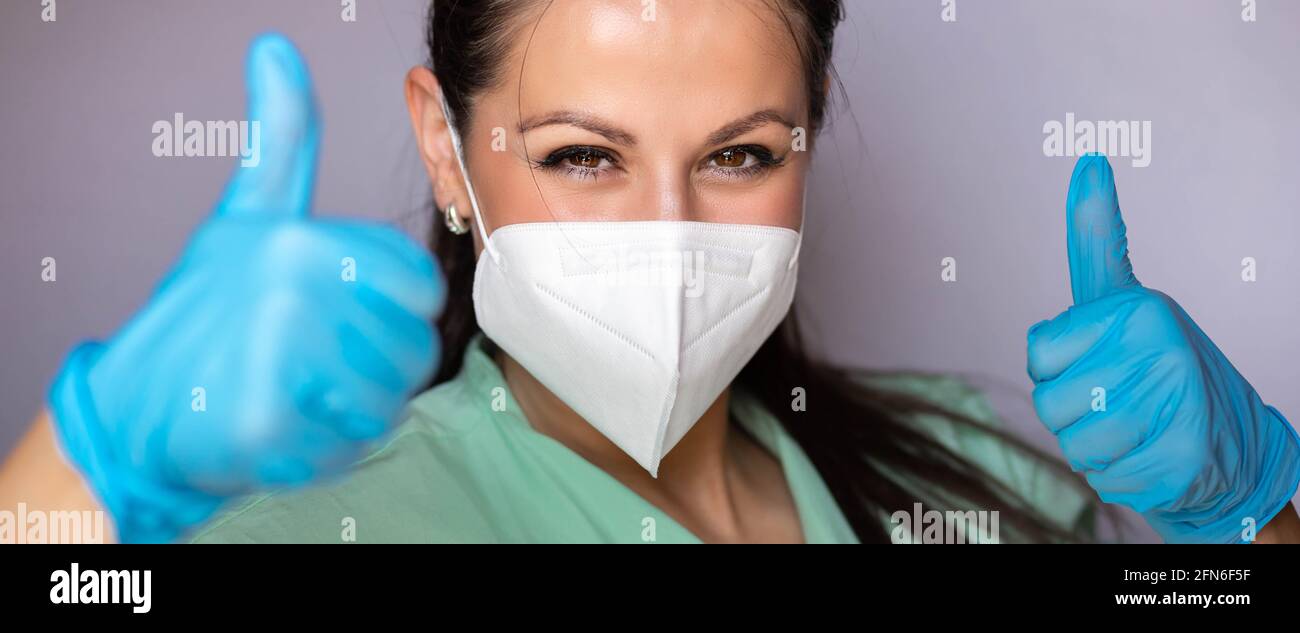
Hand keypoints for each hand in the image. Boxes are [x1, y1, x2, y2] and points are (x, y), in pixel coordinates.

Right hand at [47, 34, 443, 542]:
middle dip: (377, 364)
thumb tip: (275, 47)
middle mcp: (295, 291)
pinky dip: (325, 447)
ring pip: (390, 399)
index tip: (345, 312)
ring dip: (355, 408)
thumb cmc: (206, 308)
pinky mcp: (266, 424)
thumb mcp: (248, 215)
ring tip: (301, 388)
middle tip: (316, 360)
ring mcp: (279, 358)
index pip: (422, 285)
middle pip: (414, 346)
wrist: (136, 405)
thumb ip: (280, 140)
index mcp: (303, 239)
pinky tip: (285, 423)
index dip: (395, 308)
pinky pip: (350, 445)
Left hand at [1025, 154, 1299, 542]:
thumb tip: (1088, 158)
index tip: (1100, 359)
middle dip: (1076, 415)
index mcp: (1136, 309)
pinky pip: (1104, 479)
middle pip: (1050, 404)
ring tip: (1138, 428)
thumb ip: (1096, 238)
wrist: (1232, 446)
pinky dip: (1122, 478)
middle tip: (1122, 401)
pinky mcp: (1181, 457)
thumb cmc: (1157, 367)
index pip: (1038, 354)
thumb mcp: (1123, 298)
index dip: (1058, 368)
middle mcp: (1160, 348)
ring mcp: (1175, 403)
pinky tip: (1155, 456)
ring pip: (1074, 446)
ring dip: (1097, 449)